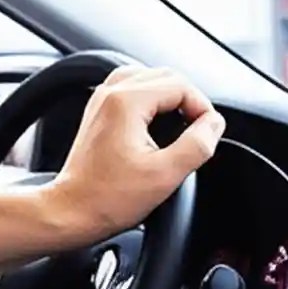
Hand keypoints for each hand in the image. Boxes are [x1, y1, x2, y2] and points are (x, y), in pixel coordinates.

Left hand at [46, 65, 225, 239]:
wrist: (73, 211)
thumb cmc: (110, 198)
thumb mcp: (165, 175)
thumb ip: (197, 145)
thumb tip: (214, 124)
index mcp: (127, 102)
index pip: (181, 86)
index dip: (203, 108)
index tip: (207, 135)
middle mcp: (112, 93)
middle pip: (167, 76)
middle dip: (190, 101)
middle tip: (199, 132)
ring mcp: (103, 100)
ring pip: (150, 79)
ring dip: (172, 98)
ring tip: (182, 126)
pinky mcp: (100, 112)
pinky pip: (134, 90)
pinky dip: (153, 101)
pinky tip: (160, 125)